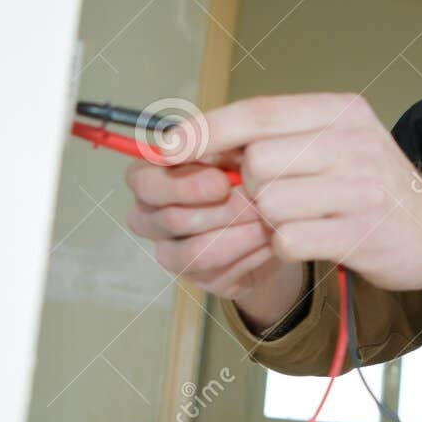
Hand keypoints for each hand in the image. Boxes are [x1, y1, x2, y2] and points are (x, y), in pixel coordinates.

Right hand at [123, 159, 305, 328]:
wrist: (277, 216)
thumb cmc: (247, 172)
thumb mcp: (238, 147)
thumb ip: (220, 141)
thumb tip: (211, 146)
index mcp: (149, 178)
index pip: (144, 183)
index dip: (182, 186)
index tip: (222, 182)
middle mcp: (151, 218)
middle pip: (173, 220)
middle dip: (223, 210)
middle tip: (258, 202)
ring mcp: (172, 253)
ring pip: (196, 253)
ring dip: (239, 235)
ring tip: (269, 220)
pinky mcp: (201, 280)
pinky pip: (221, 273)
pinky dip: (252, 254)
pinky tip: (272, 239)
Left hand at [168, 92, 421, 305]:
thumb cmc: (379, 189)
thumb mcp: (340, 143)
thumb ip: (281, 137)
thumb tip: (198, 140)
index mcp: (342, 112)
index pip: (258, 113)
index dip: (207, 129)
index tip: (168, 146)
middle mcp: (352, 143)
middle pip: (258, 161)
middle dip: (255, 187)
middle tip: (286, 197)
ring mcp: (357, 189)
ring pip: (269, 203)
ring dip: (275, 219)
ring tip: (309, 218)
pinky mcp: (357, 232)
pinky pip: (288, 239)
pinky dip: (290, 246)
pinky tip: (320, 240)